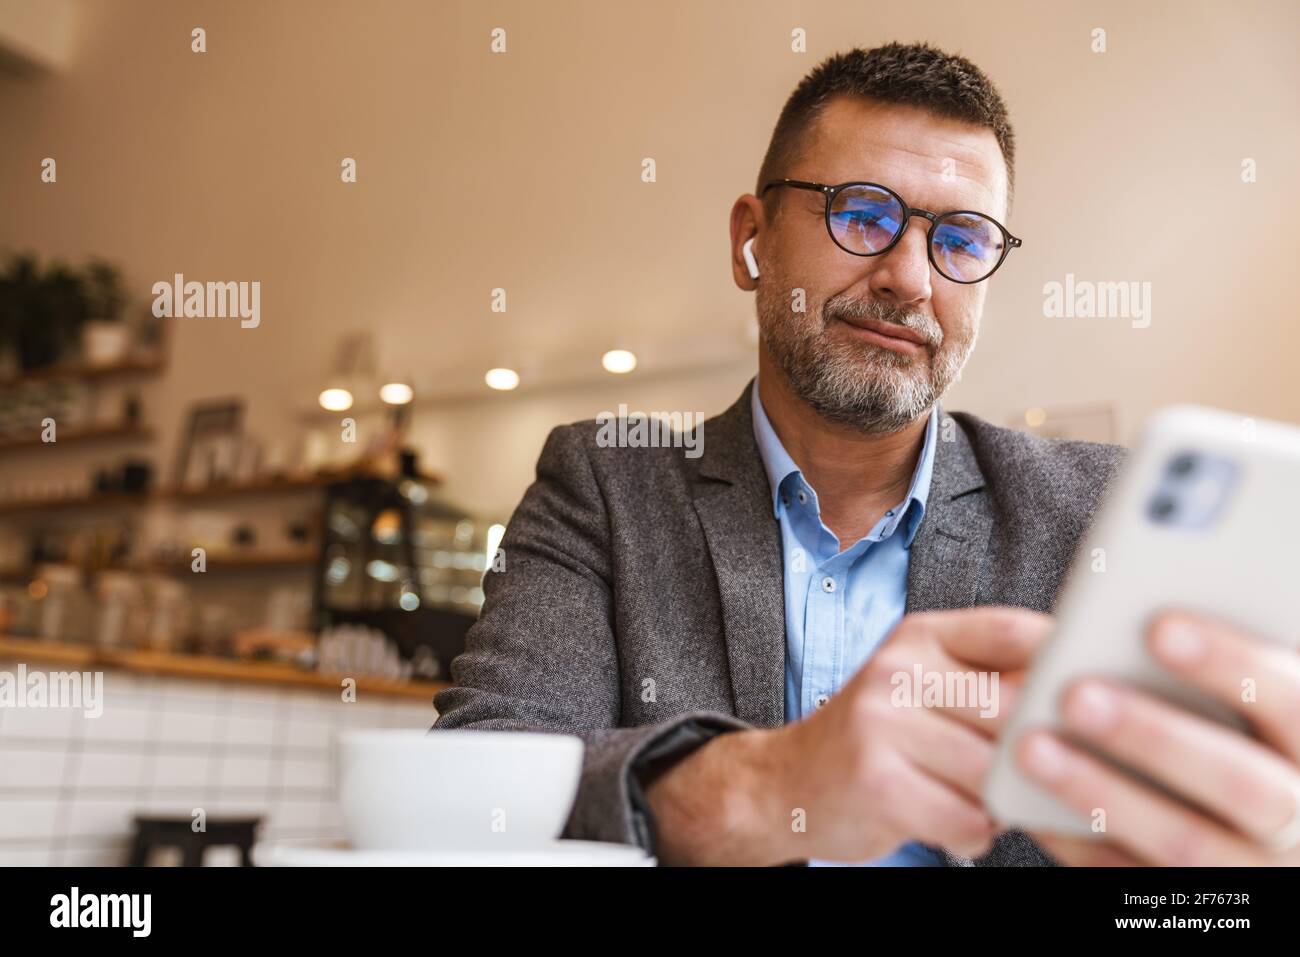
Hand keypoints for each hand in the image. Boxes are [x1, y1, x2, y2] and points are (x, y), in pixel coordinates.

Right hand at [645, 606, 1050, 864]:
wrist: (784, 782)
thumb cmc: (875, 737)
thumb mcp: (919, 683)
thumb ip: (987, 678)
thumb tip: (1088, 693)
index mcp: (918, 637)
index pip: (1011, 632)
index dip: (1063, 664)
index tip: (1090, 695)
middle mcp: (897, 670)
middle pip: (1014, 708)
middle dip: (1037, 750)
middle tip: (1041, 771)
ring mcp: (882, 724)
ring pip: (995, 771)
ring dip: (1003, 799)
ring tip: (982, 798)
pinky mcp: (879, 784)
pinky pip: (969, 819)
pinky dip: (972, 832)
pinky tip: (948, 820)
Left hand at [1020, 612, 1299, 865]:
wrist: (1249, 836)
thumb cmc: (1234, 732)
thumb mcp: (1246, 698)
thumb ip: (1217, 664)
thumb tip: (1139, 612)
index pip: (1291, 700)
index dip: (1230, 662)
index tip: (1157, 624)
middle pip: (1242, 784)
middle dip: (1155, 735)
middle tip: (1075, 693)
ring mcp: (1252, 870)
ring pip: (1185, 844)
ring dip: (1103, 793)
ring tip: (1031, 745)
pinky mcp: (1197, 908)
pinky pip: (1133, 880)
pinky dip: (1078, 840)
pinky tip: (1026, 803)